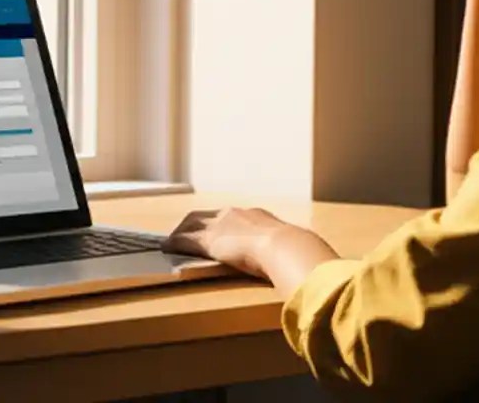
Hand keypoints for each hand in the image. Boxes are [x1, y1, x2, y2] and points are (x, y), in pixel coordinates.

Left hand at [163, 208, 339, 295]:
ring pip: (192, 224)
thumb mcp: (294, 249)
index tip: (216, 229)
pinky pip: (184, 239)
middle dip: (194, 222)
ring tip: (172, 241)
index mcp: (258, 216)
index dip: (221, 223)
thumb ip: (294, 254)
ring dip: (181, 232)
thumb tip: (312, 265)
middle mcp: (237, 214)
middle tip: (184, 232)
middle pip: (207, 214)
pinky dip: (174, 244)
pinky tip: (166, 249)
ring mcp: (221, 225)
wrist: (287, 248)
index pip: (232, 215)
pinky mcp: (208, 240)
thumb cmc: (297, 252)